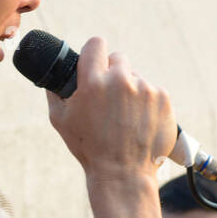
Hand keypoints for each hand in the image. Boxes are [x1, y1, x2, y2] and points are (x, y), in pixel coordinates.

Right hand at [46, 36, 176, 180]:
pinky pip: (152, 90)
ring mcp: (145, 89)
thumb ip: (54, 92)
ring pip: (136, 77)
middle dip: (112, 72)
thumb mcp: (60, 120)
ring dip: (130, 89)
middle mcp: (121, 81)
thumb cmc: (89, 148)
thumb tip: (52, 75)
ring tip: (123, 116)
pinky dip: (146, 101)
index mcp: (93, 83)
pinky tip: (137, 120)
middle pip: (118, 58)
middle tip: (108, 95)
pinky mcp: (163, 98)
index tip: (94, 60)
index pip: (96, 44)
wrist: (123, 173)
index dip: (94, 52)